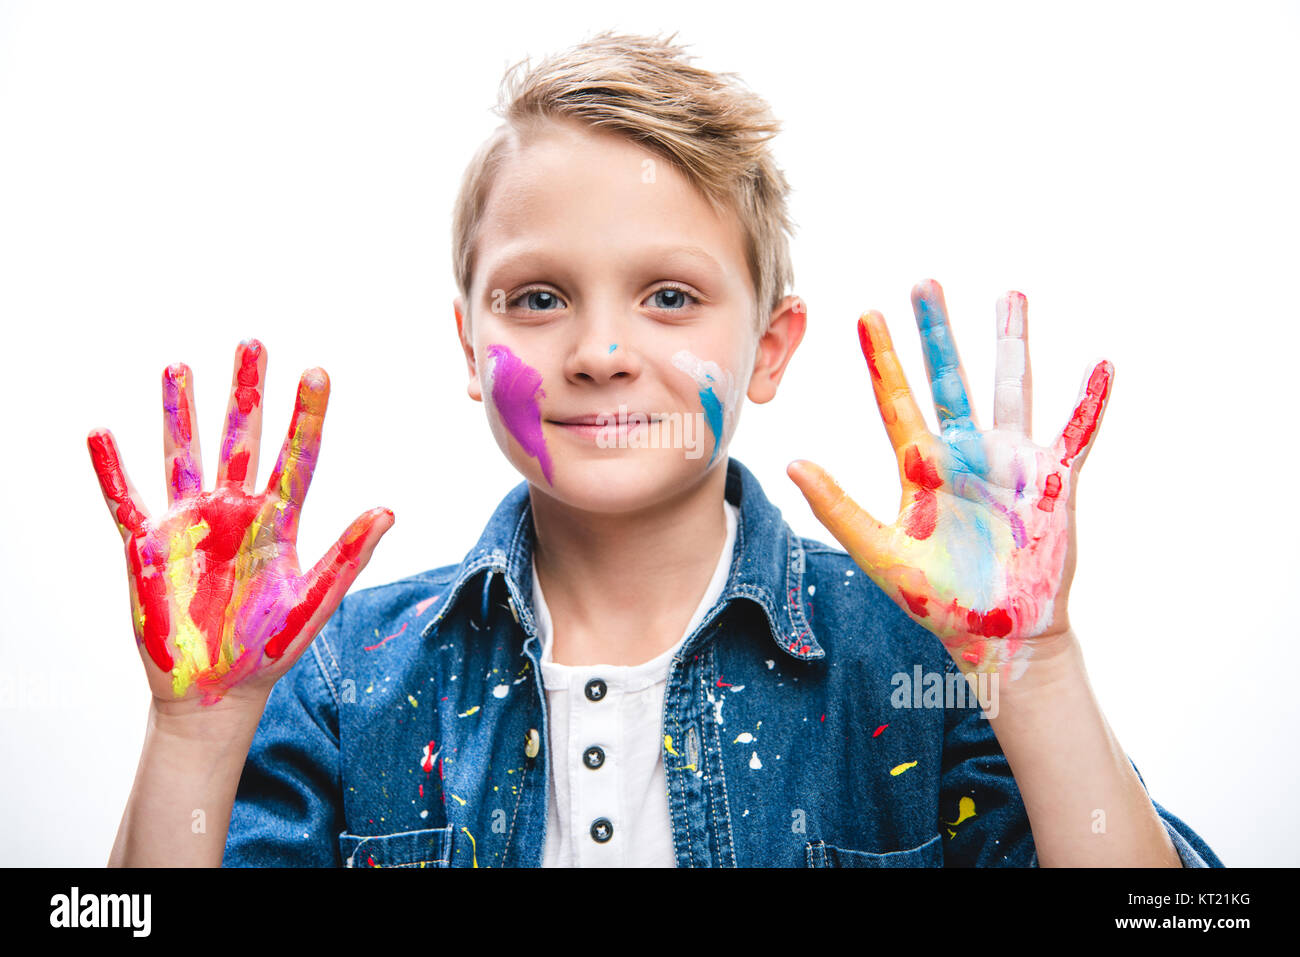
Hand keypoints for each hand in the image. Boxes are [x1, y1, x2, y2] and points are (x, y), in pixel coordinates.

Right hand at [88, 340, 393, 706]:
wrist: (220, 690)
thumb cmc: (270, 647)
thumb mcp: (316, 599)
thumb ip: (349, 554)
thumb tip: (389, 510)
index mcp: (278, 520)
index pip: (298, 456)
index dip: (308, 415)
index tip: (318, 372)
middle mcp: (234, 510)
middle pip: (241, 439)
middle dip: (246, 393)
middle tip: (252, 343)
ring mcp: (190, 523)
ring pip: (184, 454)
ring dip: (181, 412)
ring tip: (180, 366)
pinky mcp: (149, 547)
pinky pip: (125, 500)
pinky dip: (111, 469)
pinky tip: (101, 432)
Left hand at [788, 280, 1111, 678]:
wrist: (997, 633)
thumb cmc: (939, 599)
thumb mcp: (882, 553)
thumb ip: (839, 508)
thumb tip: (792, 462)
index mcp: (923, 468)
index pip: (896, 401)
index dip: (882, 359)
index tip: (866, 315)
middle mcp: (965, 455)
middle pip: (949, 379)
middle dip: (937, 332)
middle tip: (924, 283)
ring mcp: (1010, 464)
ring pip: (1010, 388)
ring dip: (1011, 344)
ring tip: (1011, 295)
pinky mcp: (1052, 482)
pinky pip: (1077, 433)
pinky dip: (1091, 404)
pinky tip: (1103, 368)